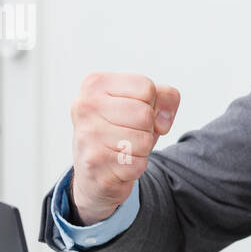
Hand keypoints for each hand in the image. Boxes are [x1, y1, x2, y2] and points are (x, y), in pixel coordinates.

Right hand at [69, 72, 180, 224]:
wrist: (94, 168)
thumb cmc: (121, 128)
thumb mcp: (144, 103)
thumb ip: (165, 97)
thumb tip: (162, 123)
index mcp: (96, 83)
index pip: (146, 87)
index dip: (151, 103)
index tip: (134, 111)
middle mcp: (85, 106)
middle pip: (145, 114)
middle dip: (147, 127)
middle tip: (129, 131)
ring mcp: (87, 135)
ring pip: (144, 140)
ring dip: (142, 147)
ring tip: (124, 146)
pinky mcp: (95, 163)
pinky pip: (138, 163)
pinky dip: (136, 165)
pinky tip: (119, 162)